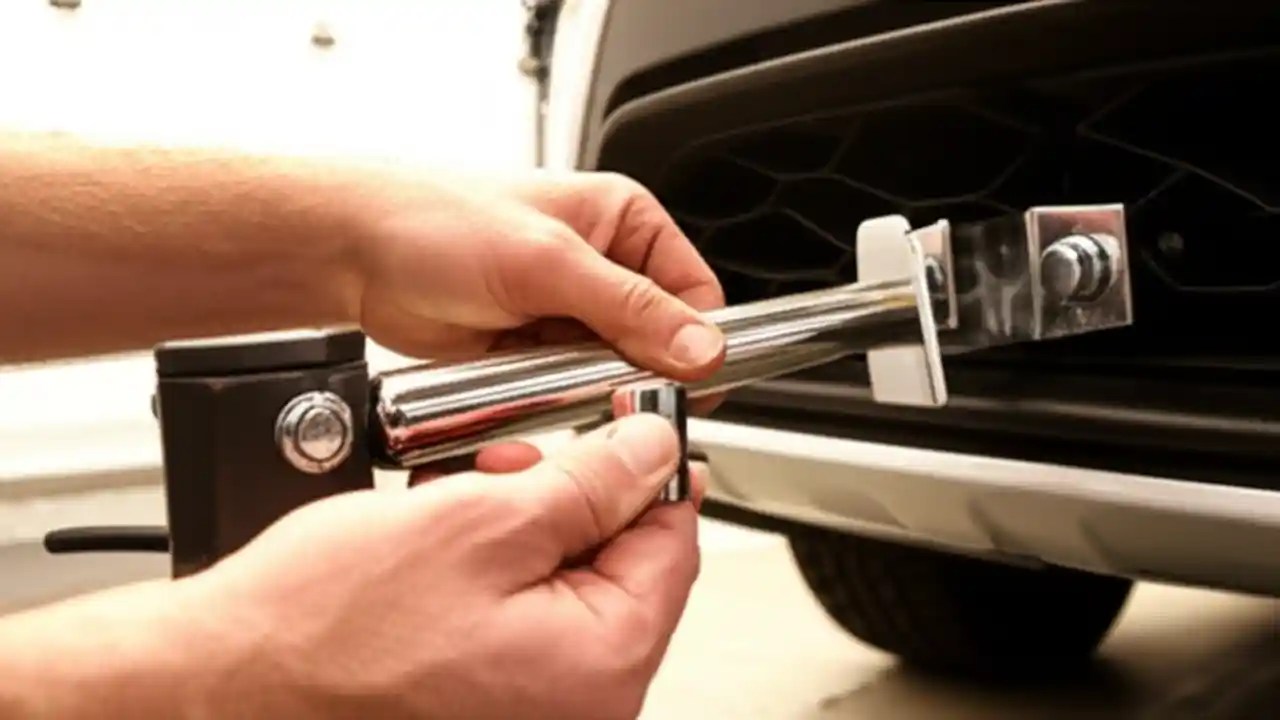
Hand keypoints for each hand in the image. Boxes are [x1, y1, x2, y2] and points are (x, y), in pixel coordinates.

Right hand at [164, 413, 703, 719]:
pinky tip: (445, 540)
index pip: (672, 547)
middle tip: (514, 460)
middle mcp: (575, 708)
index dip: (650, 471)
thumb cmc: (322, 631)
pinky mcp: (483, 707)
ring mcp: (528, 713)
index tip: (627, 429)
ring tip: (461, 495)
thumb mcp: (477, 522)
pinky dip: (491, 568)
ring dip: (522, 525)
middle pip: (619, 567)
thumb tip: (648, 454)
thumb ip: (587, 484)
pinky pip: (519, 620)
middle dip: (571, 496)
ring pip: (563, 586)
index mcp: (596, 669)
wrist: (220, 684)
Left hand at [348, 168, 725, 381]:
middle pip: (658, 338)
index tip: (685, 379)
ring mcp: (567, 310)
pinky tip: (532, 381)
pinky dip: (557, 393)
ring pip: (614, 369)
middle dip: (637, 366)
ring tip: (554, 370)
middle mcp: (602, 265)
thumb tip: (699, 347)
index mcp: (623, 221)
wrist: (355, 255)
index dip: (696, 340)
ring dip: (591, 381)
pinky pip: (570, 385)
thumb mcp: (546, 261)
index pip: (695, 292)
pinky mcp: (534, 348)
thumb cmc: (434, 220)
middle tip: (608, 378)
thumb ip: (629, 307)